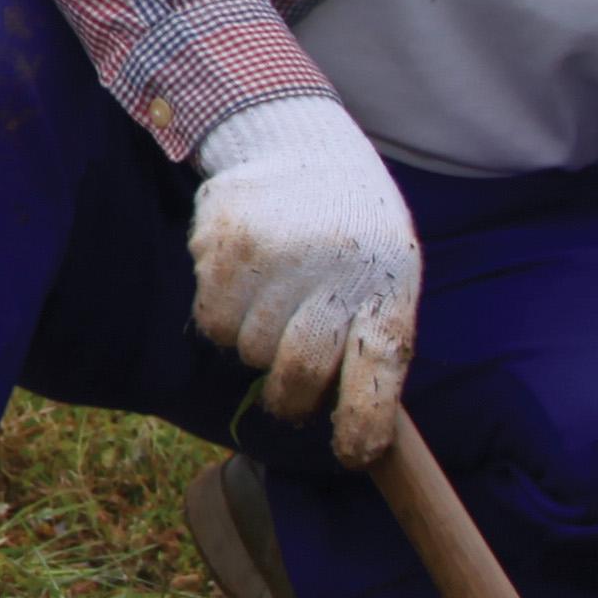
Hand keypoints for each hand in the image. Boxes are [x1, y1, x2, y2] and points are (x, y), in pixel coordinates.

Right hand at [186, 94, 418, 462]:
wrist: (300, 142)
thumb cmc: (352, 227)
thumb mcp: (386, 272)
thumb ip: (370, 337)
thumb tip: (356, 427)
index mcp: (383, 288)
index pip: (376, 373)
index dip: (363, 424)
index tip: (352, 454)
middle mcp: (332, 275)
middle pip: (297, 375)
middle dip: (291, 398)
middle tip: (290, 396)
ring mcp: (275, 260)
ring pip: (248, 351)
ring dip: (256, 343)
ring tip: (273, 304)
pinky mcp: (224, 245)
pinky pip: (211, 322)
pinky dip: (223, 317)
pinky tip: (244, 283)